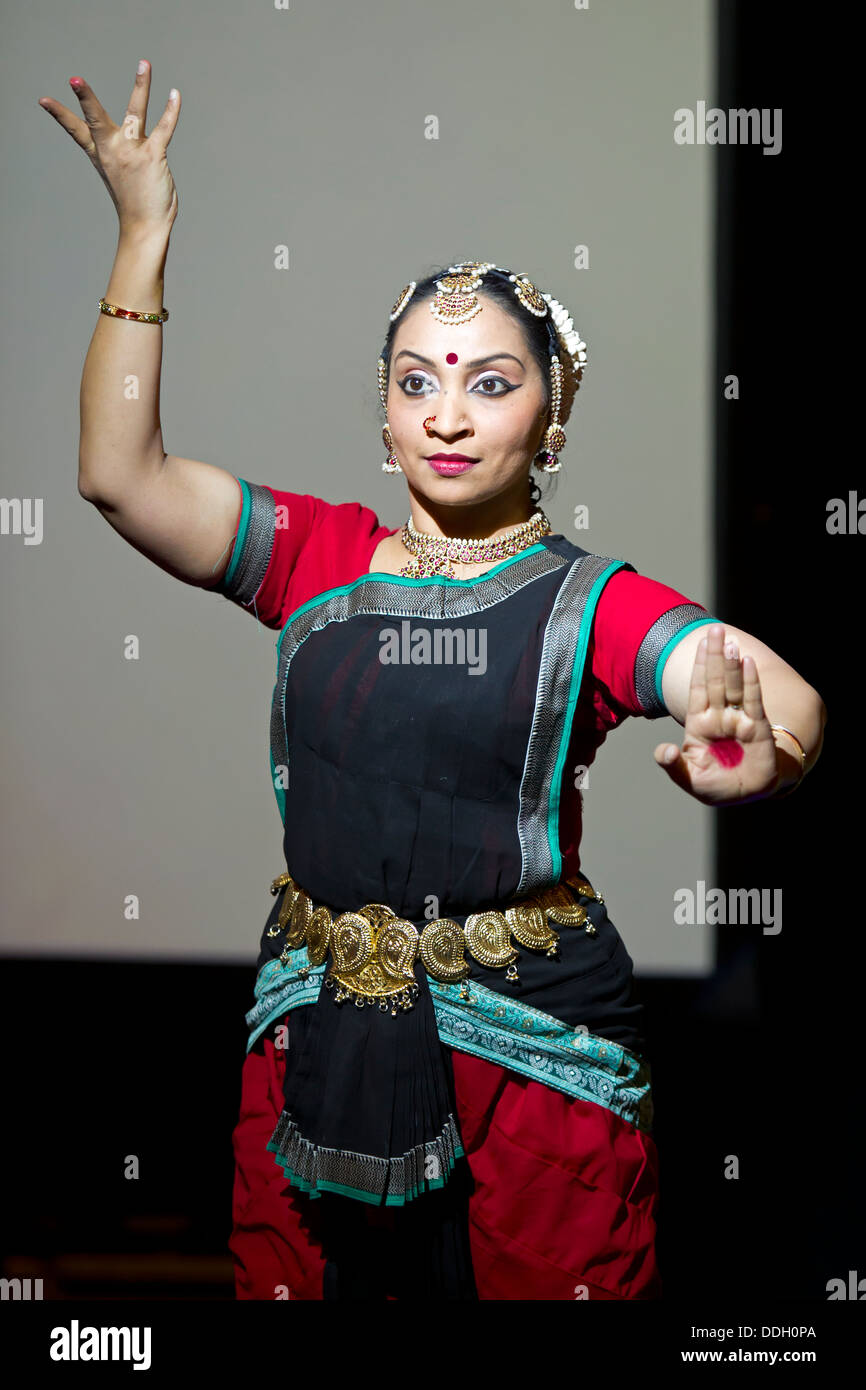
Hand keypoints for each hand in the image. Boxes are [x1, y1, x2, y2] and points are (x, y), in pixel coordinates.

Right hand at [38, 59, 179, 234]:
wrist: (145, 227)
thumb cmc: (135, 201)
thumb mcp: (121, 173)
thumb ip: (124, 151)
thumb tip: (136, 136)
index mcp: (101, 154)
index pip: (77, 131)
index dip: (60, 115)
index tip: (43, 100)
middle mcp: (113, 150)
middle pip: (95, 118)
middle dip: (85, 98)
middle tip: (73, 79)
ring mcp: (132, 152)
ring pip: (135, 112)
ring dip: (140, 86)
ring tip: (144, 63)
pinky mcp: (152, 156)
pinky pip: (164, 129)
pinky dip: (171, 111)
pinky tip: (175, 94)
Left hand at [653, 623, 779, 804]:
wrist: (744, 797)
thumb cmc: (715, 785)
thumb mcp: (688, 777)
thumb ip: (673, 765)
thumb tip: (663, 751)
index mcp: (699, 723)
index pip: (699, 688)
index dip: (700, 666)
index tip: (700, 643)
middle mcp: (719, 716)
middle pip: (715, 680)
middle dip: (714, 656)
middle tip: (715, 629)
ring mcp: (738, 720)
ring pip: (733, 687)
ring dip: (731, 665)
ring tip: (729, 643)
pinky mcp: (757, 728)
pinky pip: (752, 701)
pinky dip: (750, 683)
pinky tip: (747, 664)